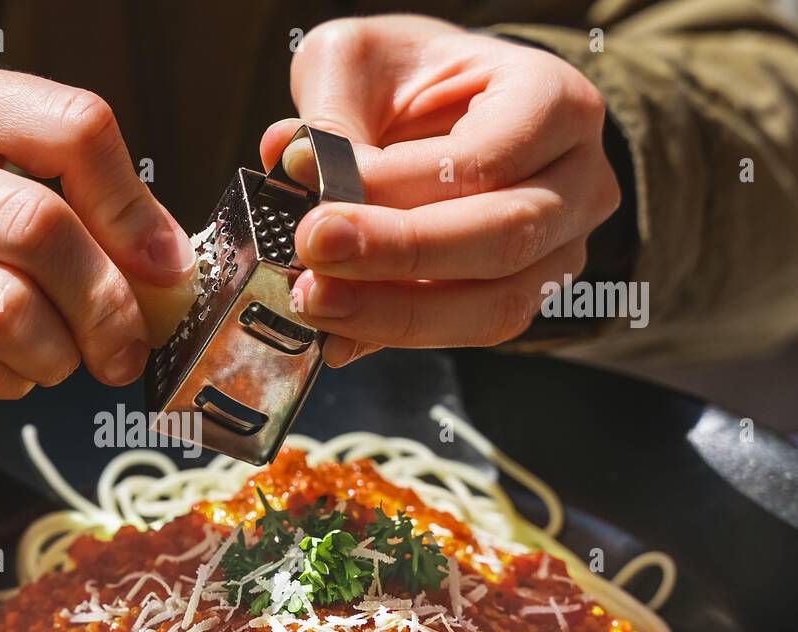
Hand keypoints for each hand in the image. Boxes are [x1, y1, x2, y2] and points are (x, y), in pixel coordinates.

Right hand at [0, 58, 194, 412]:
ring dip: (59, 352)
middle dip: (109, 303)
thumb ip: (52, 188)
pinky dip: (10, 380)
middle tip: (128, 345)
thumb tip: (163, 263)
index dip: (136, 207)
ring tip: (56, 355)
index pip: (72, 128)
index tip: (164, 267)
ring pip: (9, 313)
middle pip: (43, 231)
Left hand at [262, 16, 620, 365]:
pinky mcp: (521, 296)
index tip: (314, 194)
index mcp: (554, 101)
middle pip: (503, 238)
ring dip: (395, 312)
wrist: (447, 109)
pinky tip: (335, 331)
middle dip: (399, 255)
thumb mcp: (364, 62)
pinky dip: (393, 334)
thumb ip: (331, 111)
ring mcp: (560, 249)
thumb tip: (289, 162)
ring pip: (494, 305)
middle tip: (314, 251)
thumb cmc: (413, 78)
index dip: (395, 186)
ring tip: (316, 299)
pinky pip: (465, 332)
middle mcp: (578, 181)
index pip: (483, 159)